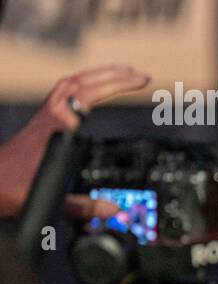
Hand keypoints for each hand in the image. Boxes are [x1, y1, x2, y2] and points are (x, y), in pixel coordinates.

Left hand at [0, 66, 150, 217]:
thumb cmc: (8, 186)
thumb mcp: (46, 199)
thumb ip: (82, 206)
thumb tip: (111, 209)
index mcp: (55, 127)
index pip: (87, 94)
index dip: (116, 84)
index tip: (139, 81)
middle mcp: (49, 116)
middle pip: (81, 82)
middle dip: (113, 75)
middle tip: (139, 75)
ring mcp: (43, 116)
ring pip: (70, 84)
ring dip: (96, 75)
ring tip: (121, 74)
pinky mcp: (40, 121)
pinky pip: (61, 93)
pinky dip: (81, 85)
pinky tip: (92, 90)